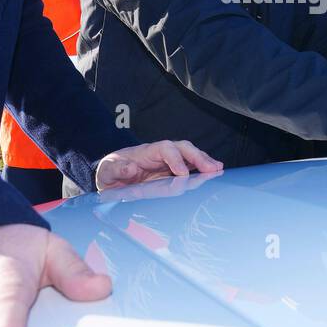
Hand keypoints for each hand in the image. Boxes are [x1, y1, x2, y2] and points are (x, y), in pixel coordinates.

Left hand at [95, 139, 221, 189]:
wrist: (112, 178)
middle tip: (212, 169)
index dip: (175, 159)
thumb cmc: (111, 172)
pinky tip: (214, 174)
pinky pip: (190, 167)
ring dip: (204, 161)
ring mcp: (168, 162)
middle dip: (198, 156)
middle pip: (183, 148)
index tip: (182, 174)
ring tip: (219, 170)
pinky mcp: (172, 171)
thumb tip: (130, 167)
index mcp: (146, 152)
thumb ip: (117, 168)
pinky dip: (202, 169)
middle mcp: (160, 154)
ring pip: (190, 156)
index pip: (165, 149)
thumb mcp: (108, 171)